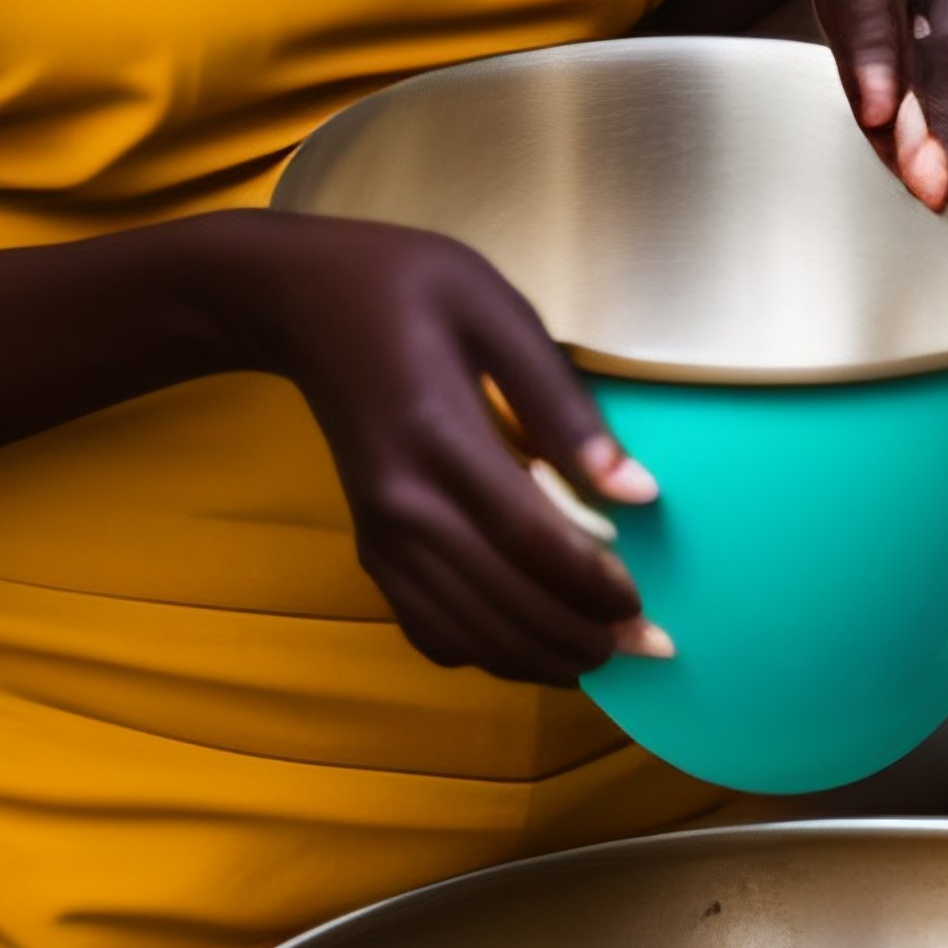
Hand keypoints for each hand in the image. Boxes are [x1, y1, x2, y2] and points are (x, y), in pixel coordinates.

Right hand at [240, 213, 671, 684]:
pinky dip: (483, 653)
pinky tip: (527, 644)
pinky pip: (428, 629)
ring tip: (601, 655)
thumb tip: (637, 491)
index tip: (643, 604)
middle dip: (582, 638)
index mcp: (441, 438)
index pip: (530, 541)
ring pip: (468, 633)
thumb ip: (564, 405)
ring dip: (540, 659)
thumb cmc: (408, 288)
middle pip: (504, 604)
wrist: (303, 303)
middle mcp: (404, 505)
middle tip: (645, 645)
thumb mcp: (496, 311)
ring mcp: (380, 535)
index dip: (592, 586)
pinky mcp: (369, 548)